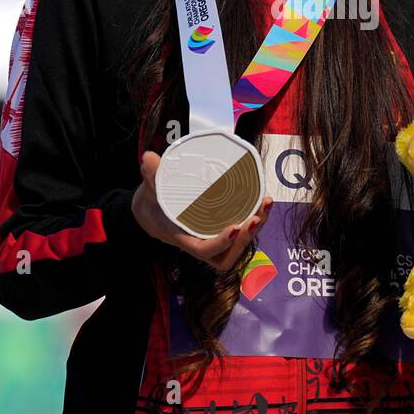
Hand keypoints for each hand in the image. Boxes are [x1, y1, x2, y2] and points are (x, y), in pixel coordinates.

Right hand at [132, 150, 271, 270]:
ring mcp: (211, 238)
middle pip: (226, 255)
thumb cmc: (152, 203)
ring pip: (237, 246)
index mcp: (182, 237)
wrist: (152, 212)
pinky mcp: (220, 229)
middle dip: (244, 239)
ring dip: (254, 230)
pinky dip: (253, 220)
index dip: (220, 243)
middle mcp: (199, 242)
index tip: (234, 227)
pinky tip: (262, 201)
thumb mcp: (149, 190)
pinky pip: (240, 233)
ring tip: (264, 205)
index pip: (203, 250)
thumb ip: (151, 176)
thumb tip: (148, 158)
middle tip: (256, 217)